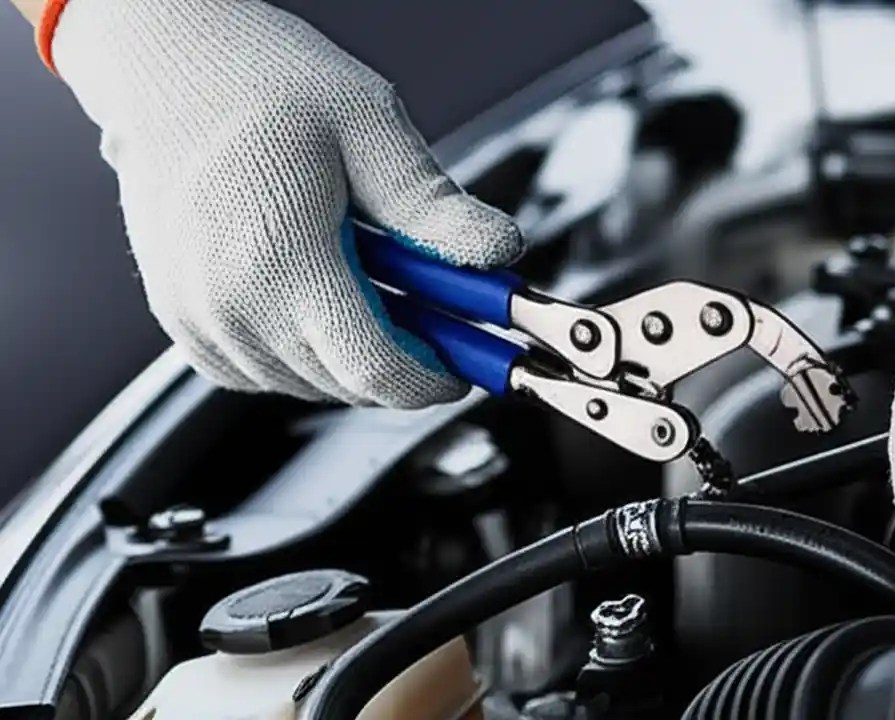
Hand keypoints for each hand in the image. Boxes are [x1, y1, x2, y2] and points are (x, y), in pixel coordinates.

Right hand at [51, 0, 522, 406]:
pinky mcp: (180, 320)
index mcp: (281, 261)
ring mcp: (196, 318)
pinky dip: (301, 355)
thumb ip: (432, 206)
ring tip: (375, 289)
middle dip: (402, 363)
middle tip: (435, 316)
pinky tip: (318, 299)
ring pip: (305, 383)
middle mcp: (229, 305)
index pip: (375, 369)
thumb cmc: (261, 81)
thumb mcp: (369, 126)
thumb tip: (498, 252)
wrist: (165, 65)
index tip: (464, 364)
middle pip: (345, 384)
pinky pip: (258, 372)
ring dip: (353, 358)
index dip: (433, 378)